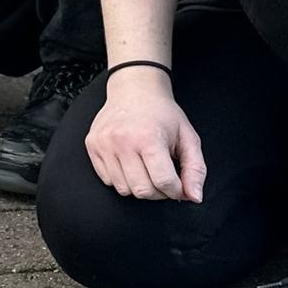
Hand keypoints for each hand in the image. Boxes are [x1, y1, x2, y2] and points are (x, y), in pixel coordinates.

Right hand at [85, 68, 204, 201]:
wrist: (134, 89)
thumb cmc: (163, 114)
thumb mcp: (188, 137)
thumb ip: (195, 169)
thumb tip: (194, 198)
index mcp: (149, 138)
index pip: (164, 182)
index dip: (176, 191)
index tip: (179, 185)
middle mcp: (122, 141)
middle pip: (142, 190)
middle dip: (158, 192)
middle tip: (163, 178)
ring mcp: (104, 143)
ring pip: (124, 189)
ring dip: (139, 186)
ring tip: (146, 169)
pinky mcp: (92, 145)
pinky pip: (108, 180)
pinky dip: (122, 179)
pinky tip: (130, 163)